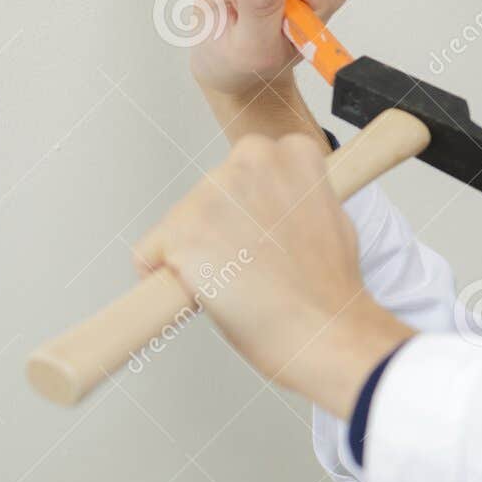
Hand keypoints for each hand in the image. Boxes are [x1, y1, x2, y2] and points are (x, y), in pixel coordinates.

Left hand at [131, 133, 414, 416]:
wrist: (324, 330)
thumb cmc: (330, 288)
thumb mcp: (333, 219)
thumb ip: (297, 198)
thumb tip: (273, 207)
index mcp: (292, 152)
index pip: (247, 170)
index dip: (252, 210)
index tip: (265, 236)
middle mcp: (250, 158)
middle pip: (209, 194)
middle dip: (220, 228)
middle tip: (252, 266)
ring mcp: (213, 193)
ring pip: (179, 225)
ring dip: (196, 253)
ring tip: (238, 283)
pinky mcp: (180, 231)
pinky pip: (149, 256)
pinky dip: (164, 278)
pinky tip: (204, 293)